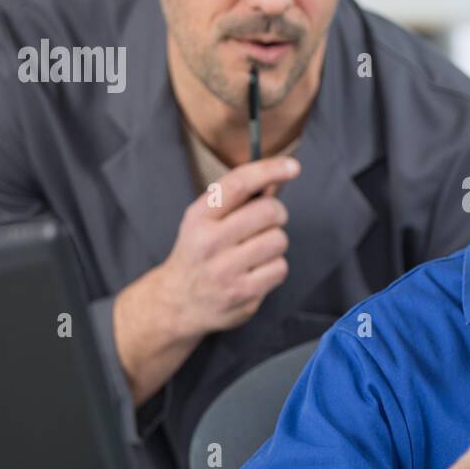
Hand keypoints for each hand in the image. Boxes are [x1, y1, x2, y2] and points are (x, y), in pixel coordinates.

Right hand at [157, 156, 299, 339]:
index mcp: (199, 217)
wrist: (177, 302)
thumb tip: (276, 179)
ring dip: (275, 243)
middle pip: (268, 211)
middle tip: (268, 222)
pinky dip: (274, 268)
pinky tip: (256, 271)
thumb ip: (238, 200)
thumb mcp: (205, 221)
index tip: (292, 166)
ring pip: (279, 240)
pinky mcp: (243, 292)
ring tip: (256, 252)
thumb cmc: (200, 253)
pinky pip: (280, 268)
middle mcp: (209, 241)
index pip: (238, 184)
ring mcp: (225, 269)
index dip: (269, 170)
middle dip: (277, 214)